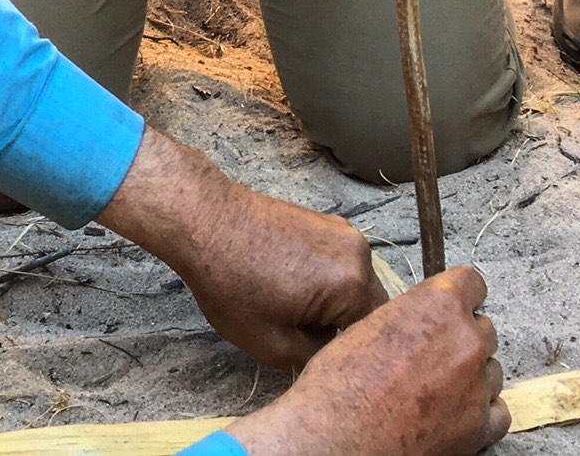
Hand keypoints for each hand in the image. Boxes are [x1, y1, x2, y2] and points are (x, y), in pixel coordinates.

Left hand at [97, 128, 382, 369]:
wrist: (206, 219)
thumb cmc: (233, 283)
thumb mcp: (273, 345)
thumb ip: (317, 359)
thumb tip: (331, 354)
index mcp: (353, 284)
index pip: (373, 336)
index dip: (346, 353)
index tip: (319, 359)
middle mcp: (359, 252)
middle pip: (368, 306)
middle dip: (342, 326)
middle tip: (304, 339)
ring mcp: (343, 230)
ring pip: (353, 284)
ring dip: (332, 302)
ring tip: (292, 310)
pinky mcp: (325, 221)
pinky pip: (338, 262)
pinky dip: (322, 279)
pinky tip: (287, 284)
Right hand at [232, 268, 508, 455]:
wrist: (338, 438)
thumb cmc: (342, 383)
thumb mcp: (370, 325)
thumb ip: (409, 316)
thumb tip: (420, 322)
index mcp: (439, 304)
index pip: (473, 284)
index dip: (462, 294)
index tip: (455, 305)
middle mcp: (466, 339)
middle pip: (484, 330)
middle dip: (463, 339)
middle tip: (436, 356)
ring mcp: (477, 385)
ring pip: (491, 370)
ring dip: (472, 375)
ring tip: (440, 389)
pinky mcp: (480, 428)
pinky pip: (498, 412)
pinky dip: (482, 412)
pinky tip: (457, 413)